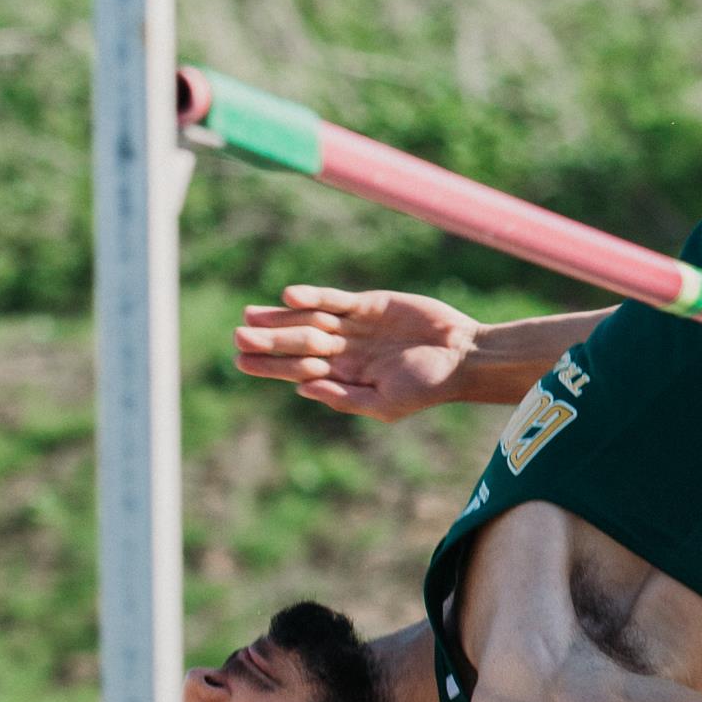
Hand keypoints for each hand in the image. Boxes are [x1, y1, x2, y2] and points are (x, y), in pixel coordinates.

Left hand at [234, 285, 480, 421]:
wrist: (462, 356)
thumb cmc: (428, 387)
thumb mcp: (385, 404)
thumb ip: (344, 398)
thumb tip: (301, 389)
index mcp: (345, 377)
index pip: (298, 370)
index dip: (269, 365)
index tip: (241, 361)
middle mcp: (345, 351)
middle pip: (297, 342)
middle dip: (268, 339)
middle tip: (239, 335)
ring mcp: (355, 326)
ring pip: (310, 319)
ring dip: (281, 317)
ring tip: (250, 314)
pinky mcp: (369, 304)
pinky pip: (335, 299)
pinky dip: (313, 297)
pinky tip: (290, 296)